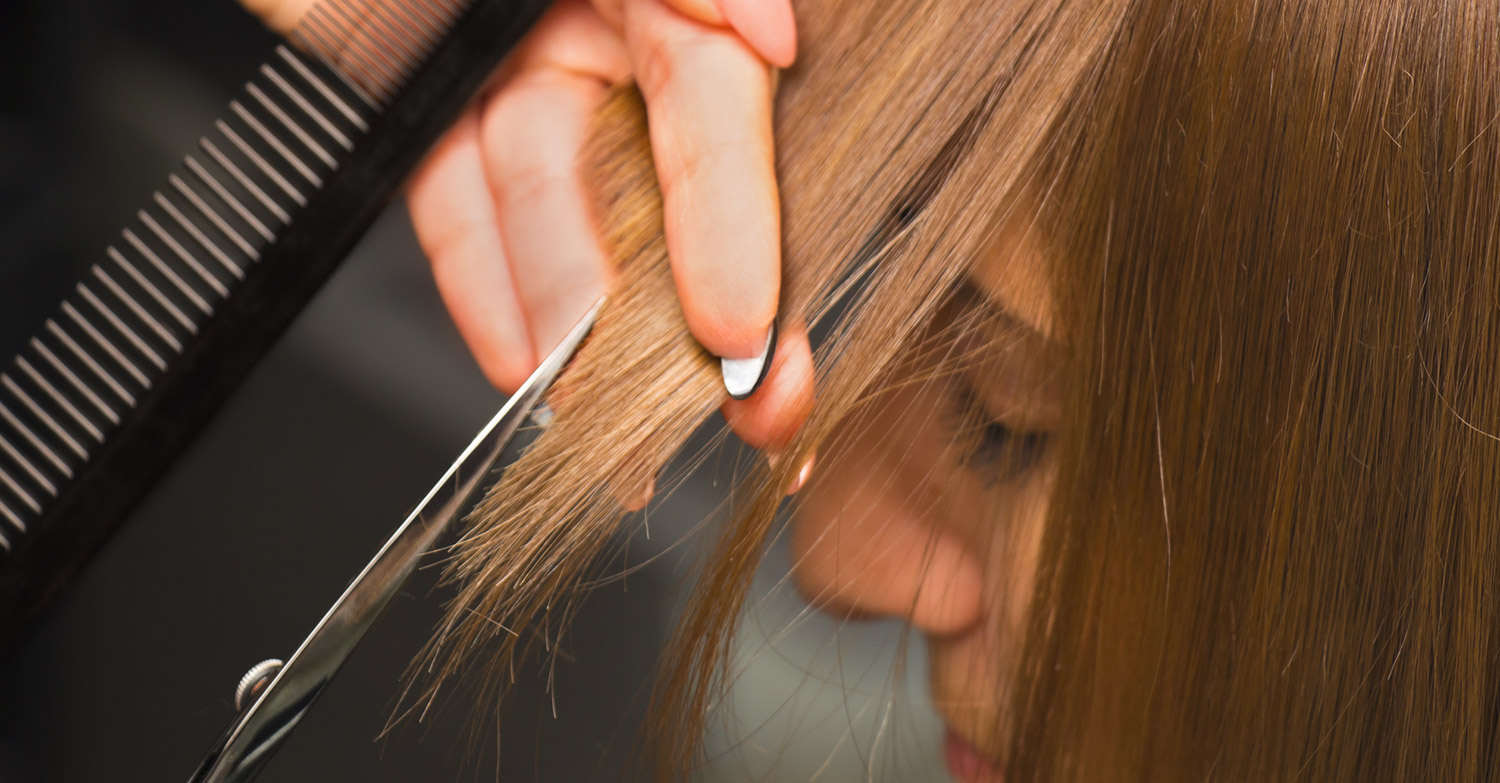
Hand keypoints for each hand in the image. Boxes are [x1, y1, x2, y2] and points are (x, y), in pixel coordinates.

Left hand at [241, 0, 813, 451]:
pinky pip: (456, 208)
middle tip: (750, 409)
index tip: (748, 331)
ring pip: (558, 214)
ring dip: (584, 315)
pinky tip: (515, 355)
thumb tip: (770, 39)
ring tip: (609, 404)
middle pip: (663, 191)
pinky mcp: (428, 109)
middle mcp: (598, 34)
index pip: (720, 119)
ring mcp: (512, 75)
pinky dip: (482, 281)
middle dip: (706, 309)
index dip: (742, 227)